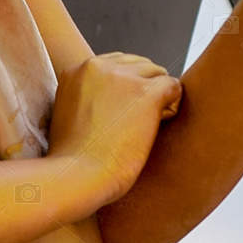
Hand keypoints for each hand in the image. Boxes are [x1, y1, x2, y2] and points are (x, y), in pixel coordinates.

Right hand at [47, 51, 182, 204]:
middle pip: (138, 64)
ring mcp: (122, 78)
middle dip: (142, 89)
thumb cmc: (73, 163)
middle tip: (135, 122)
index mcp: (77, 70)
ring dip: (158, 97)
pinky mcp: (145, 94)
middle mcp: (97, 66)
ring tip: (145, 127)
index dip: (125, 89)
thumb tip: (117, 101)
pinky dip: (173, 105)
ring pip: (157, 73)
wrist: (76, 177)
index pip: (114, 64)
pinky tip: (160, 124)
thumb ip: (87, 100)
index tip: (122, 114)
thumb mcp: (68, 118)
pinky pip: (173, 86)